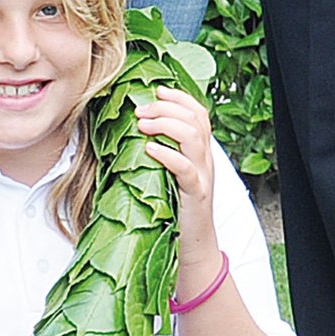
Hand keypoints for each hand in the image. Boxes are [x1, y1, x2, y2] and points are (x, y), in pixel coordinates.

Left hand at [138, 87, 214, 215]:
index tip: (158, 90)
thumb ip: (160, 155)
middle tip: (140, 110)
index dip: (180, 98)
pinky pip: (185, 168)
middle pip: (195, 119)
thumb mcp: (169, 175)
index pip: (199, 114)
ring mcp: (202, 176)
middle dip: (166, 107)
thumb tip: (129, 134)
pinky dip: (167, 154)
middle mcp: (205, 160)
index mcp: (200, 153)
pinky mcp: (194, 194)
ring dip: (166, 124)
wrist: (194, 246)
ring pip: (193, 136)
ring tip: (142, 124)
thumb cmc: (175, 210)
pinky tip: (150, 149)